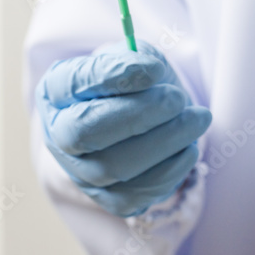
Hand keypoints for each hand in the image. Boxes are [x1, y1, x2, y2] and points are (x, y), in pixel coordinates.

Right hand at [36, 42, 210, 216]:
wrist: (135, 121)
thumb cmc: (132, 84)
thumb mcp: (131, 57)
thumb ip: (136, 55)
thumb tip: (151, 72)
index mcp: (57, 90)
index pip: (75, 82)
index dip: (115, 75)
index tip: (156, 69)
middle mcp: (59, 134)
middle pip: (86, 132)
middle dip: (140, 114)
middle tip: (178, 98)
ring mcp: (80, 172)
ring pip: (114, 167)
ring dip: (166, 141)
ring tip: (197, 119)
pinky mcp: (107, 199)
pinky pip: (136, 194)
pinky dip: (170, 170)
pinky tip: (188, 147)